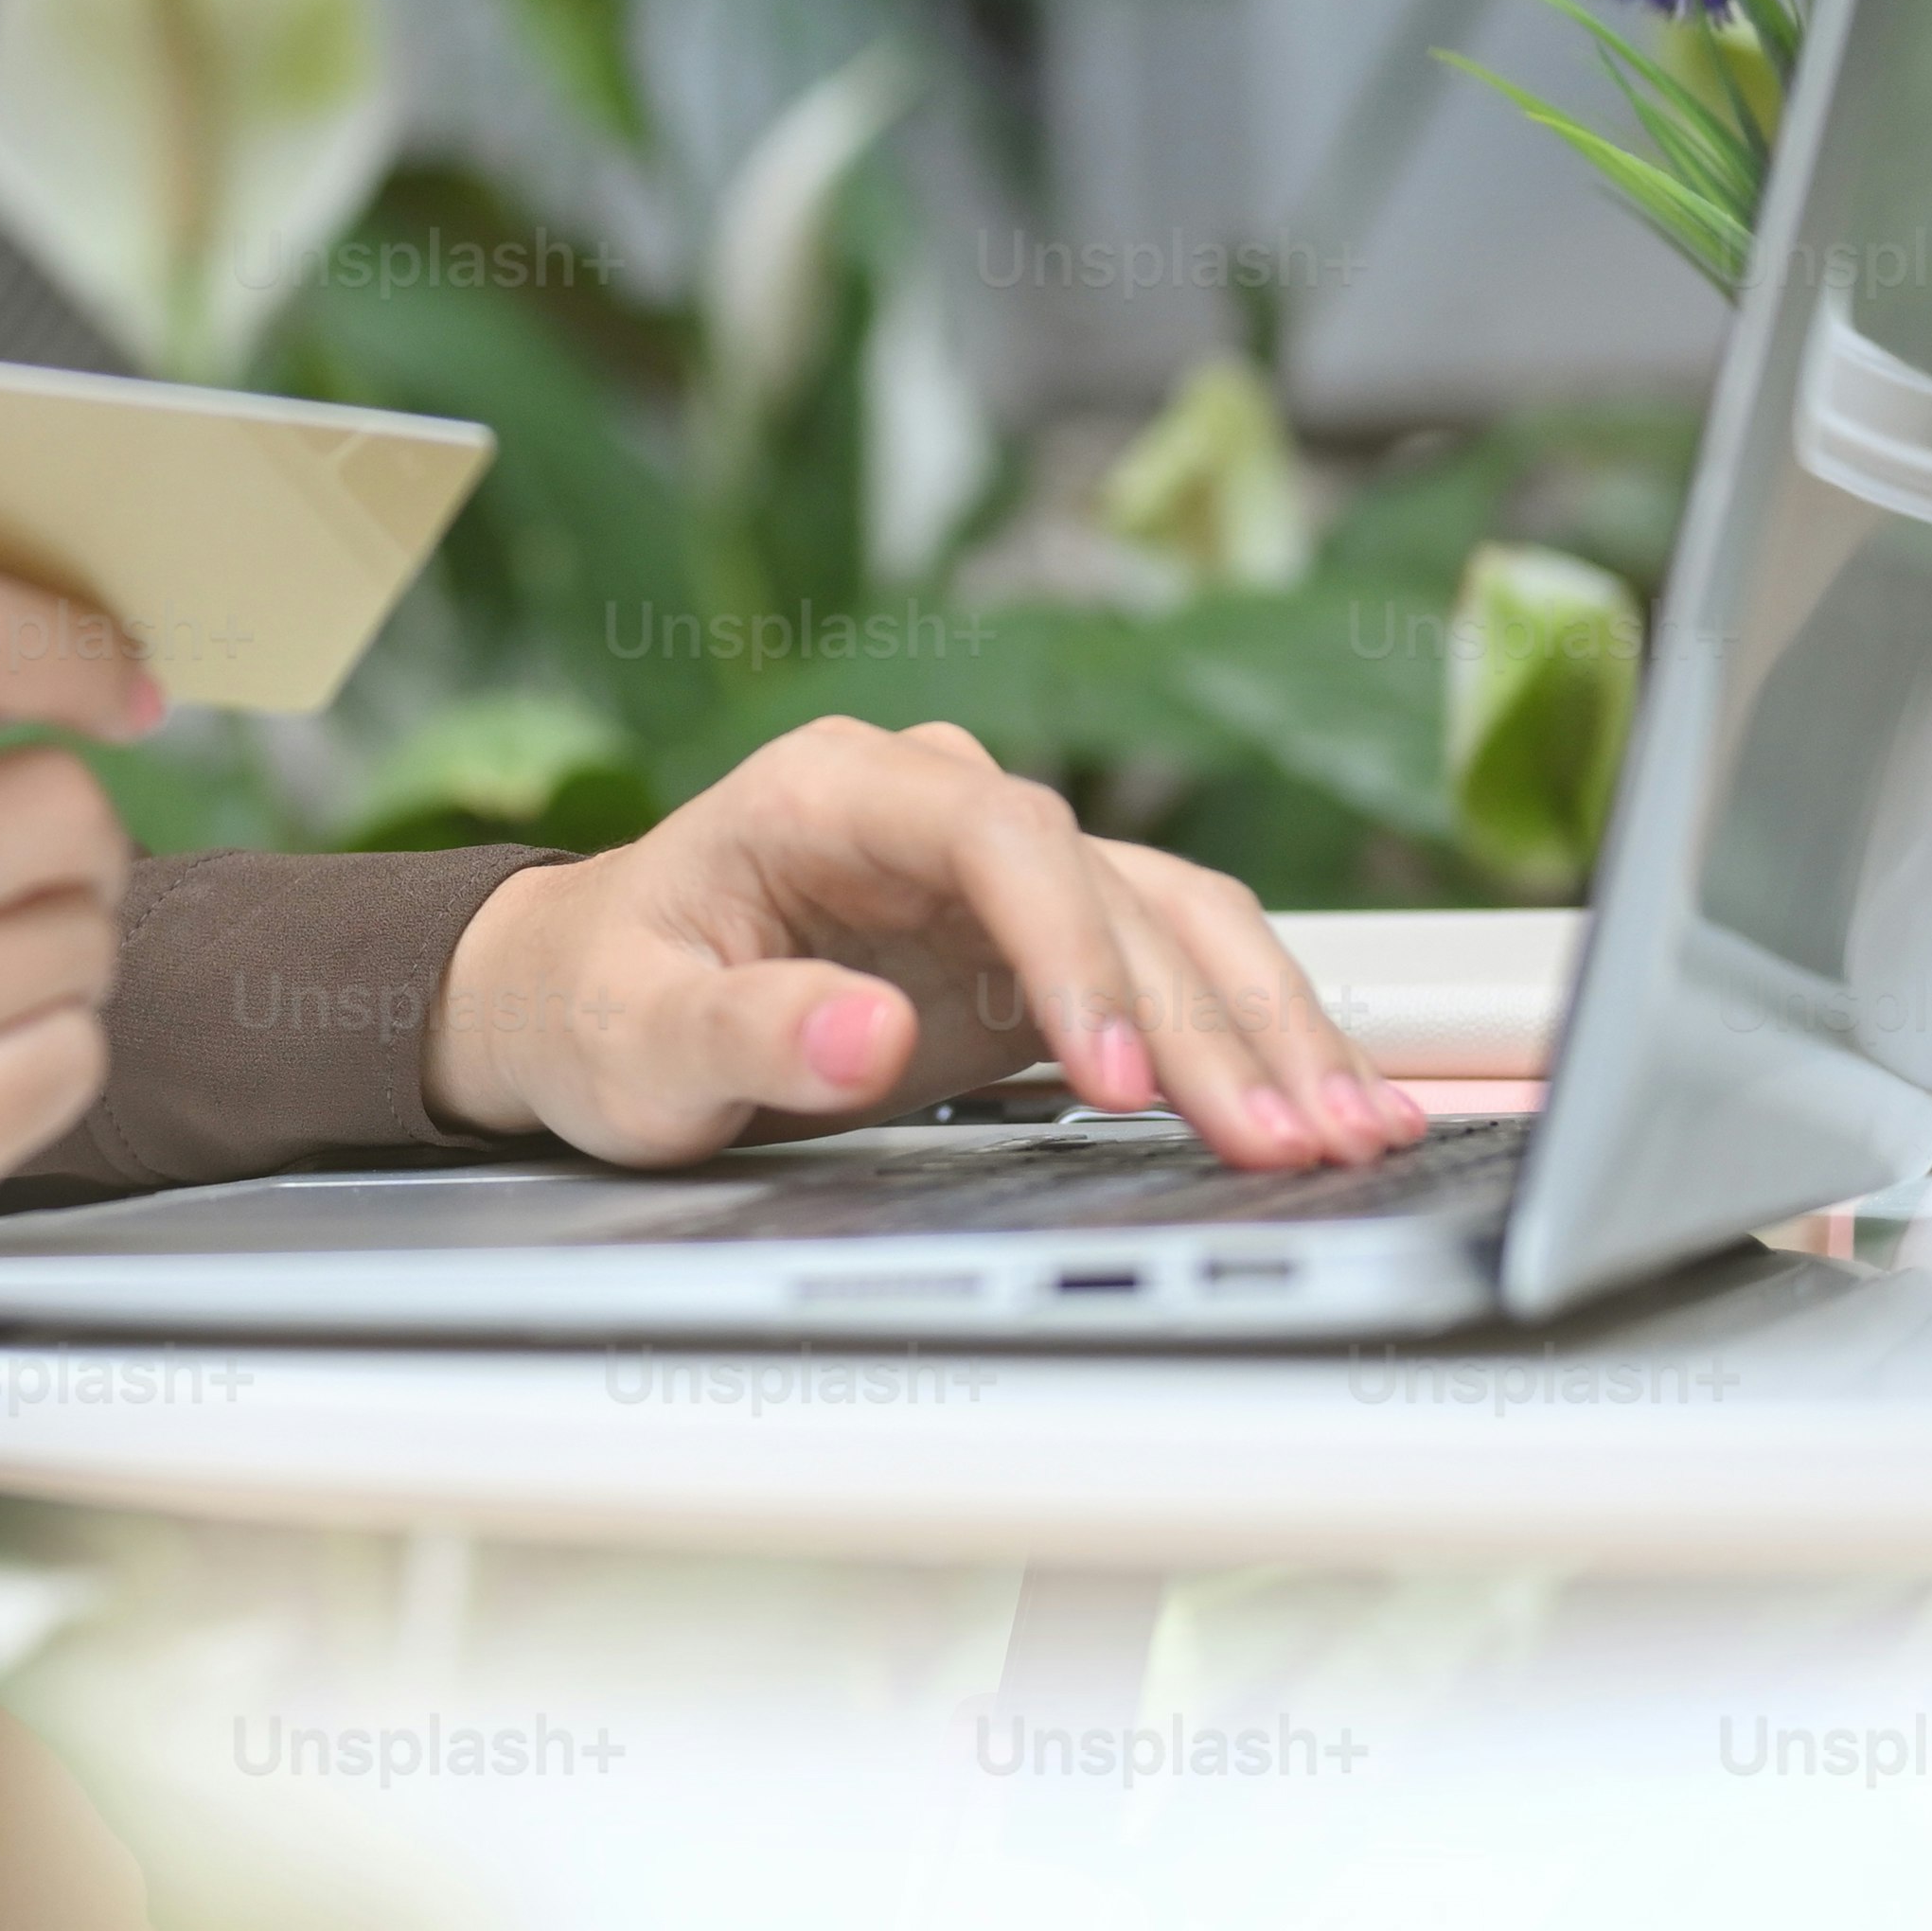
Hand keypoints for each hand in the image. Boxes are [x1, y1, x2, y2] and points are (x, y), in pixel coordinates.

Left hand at [419, 719, 1426, 1169]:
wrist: (584, 994)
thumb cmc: (596, 1000)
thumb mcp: (633, 1038)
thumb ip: (743, 1034)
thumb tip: (864, 1036)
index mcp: (838, 791)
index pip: (1003, 837)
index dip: (1075, 952)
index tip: (1114, 1075)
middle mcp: (938, 809)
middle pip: (1114, 888)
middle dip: (1210, 1021)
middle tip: (1284, 1139)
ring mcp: (1000, 875)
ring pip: (1173, 925)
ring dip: (1266, 1029)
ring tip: (1347, 1132)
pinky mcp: (1039, 947)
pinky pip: (1174, 977)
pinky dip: (1251, 1039)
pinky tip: (1327, 1102)